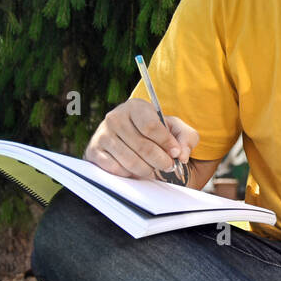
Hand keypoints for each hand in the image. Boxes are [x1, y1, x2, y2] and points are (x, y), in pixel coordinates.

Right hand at [84, 98, 199, 181]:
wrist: (128, 139)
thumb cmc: (156, 133)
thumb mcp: (176, 129)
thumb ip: (186, 138)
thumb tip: (181, 154)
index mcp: (135, 106)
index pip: (151, 127)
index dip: (166, 143)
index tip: (175, 153)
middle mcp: (115, 117)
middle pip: (142, 146)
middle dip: (160, 161)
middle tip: (168, 166)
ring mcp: (102, 134)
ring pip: (130, 161)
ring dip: (147, 170)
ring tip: (154, 169)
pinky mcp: (94, 151)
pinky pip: (116, 169)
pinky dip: (129, 174)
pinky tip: (135, 169)